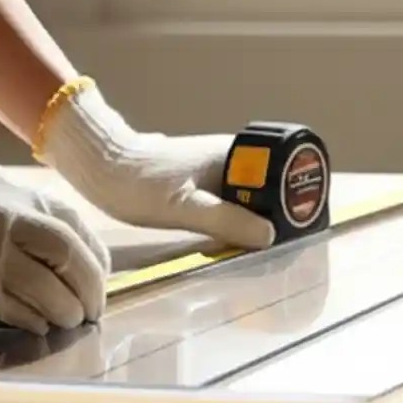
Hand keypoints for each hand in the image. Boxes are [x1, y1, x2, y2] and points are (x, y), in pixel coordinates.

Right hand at [0, 119, 109, 334]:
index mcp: (10, 191)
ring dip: (66, 310)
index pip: (73, 223)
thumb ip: (7, 213)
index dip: (93, 254)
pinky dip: (34, 321)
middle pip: (72, 255)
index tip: (97, 274)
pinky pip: (16, 309)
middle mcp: (8, 216)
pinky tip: (37, 327)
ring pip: (50, 287)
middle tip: (93, 308)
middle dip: (90, 287)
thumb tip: (40, 245)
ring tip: (69, 321)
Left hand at [35, 79, 276, 250]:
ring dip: (259, 218)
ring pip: (252, 194)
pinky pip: (233, 200)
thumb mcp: (185, 208)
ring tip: (265, 247)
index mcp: (234, 155)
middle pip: (272, 185)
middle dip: (281, 212)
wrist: (100, 167)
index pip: (284, 169)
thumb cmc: (140, 183)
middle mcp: (230, 158)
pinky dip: (238, 219)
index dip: (297, 195)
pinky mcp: (201, 182)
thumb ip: (228, 221)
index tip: (302, 224)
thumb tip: (270, 236)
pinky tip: (234, 239)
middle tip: (285, 244)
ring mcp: (216, 169)